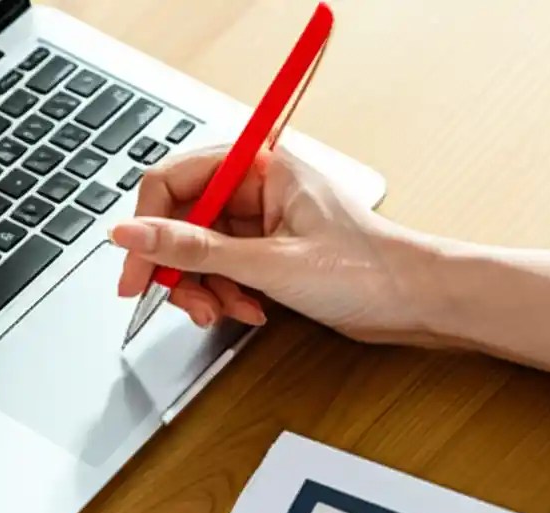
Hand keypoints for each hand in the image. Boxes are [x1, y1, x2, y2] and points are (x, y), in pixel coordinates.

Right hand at [112, 144, 439, 343]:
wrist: (417, 302)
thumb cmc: (369, 269)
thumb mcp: (268, 263)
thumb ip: (193, 250)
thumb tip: (132, 235)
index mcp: (260, 165)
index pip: (173, 179)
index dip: (146, 225)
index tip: (134, 268)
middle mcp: (255, 186)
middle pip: (180, 219)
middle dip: (176, 266)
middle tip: (177, 300)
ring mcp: (259, 220)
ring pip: (196, 250)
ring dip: (202, 288)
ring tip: (226, 311)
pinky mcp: (264, 250)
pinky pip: (220, 269)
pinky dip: (224, 294)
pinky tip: (247, 310)